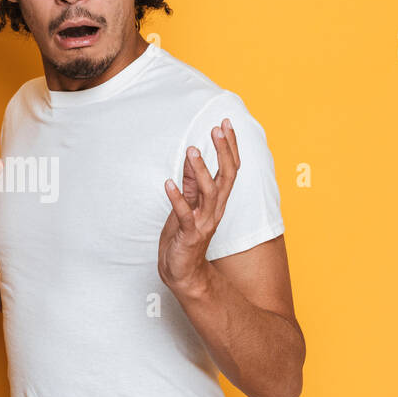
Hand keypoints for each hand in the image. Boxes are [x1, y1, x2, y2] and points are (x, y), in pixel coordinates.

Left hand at [158, 118, 239, 291]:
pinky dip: (176, 198)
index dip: (230, 147)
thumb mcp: (188, 205)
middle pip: (227, 177)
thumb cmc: (185, 237)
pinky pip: (184, 215)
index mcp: (217, 201)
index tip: (226, 124)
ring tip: (191, 150)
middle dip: (223, 152)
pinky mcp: (189, 234)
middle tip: (216, 130)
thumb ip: (191, 185)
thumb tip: (192, 160)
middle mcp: (215, 210)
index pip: (230, 169)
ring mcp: (204, 222)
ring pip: (209, 193)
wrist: (182, 272)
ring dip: (201, 170)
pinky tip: (168, 183)